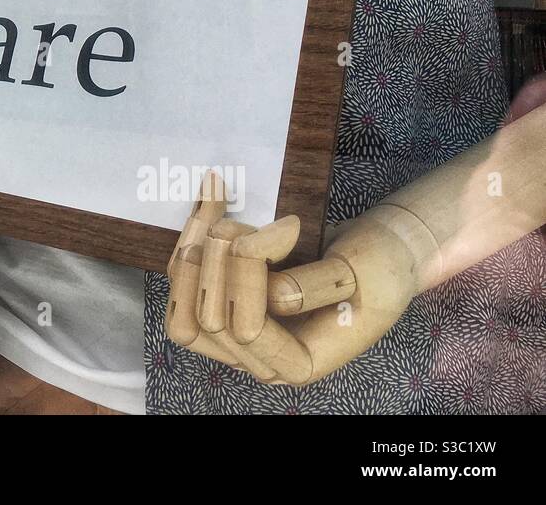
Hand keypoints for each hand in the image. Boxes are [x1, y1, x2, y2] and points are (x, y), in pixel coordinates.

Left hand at [165, 172, 417, 384]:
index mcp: (298, 363)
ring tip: (218, 204)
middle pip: (207, 317)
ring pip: (184, 300)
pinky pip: (184, 275)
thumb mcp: (361, 276)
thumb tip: (272, 290)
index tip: (288, 227)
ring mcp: (234, 330)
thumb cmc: (376, 268)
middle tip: (248, 218)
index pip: (247, 331)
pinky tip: (213, 197)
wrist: (374, 253)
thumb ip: (317, 286)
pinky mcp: (220, 299)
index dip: (251, 277)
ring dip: (194, 245)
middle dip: (220, 258)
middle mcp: (258, 355)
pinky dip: (191, 235)